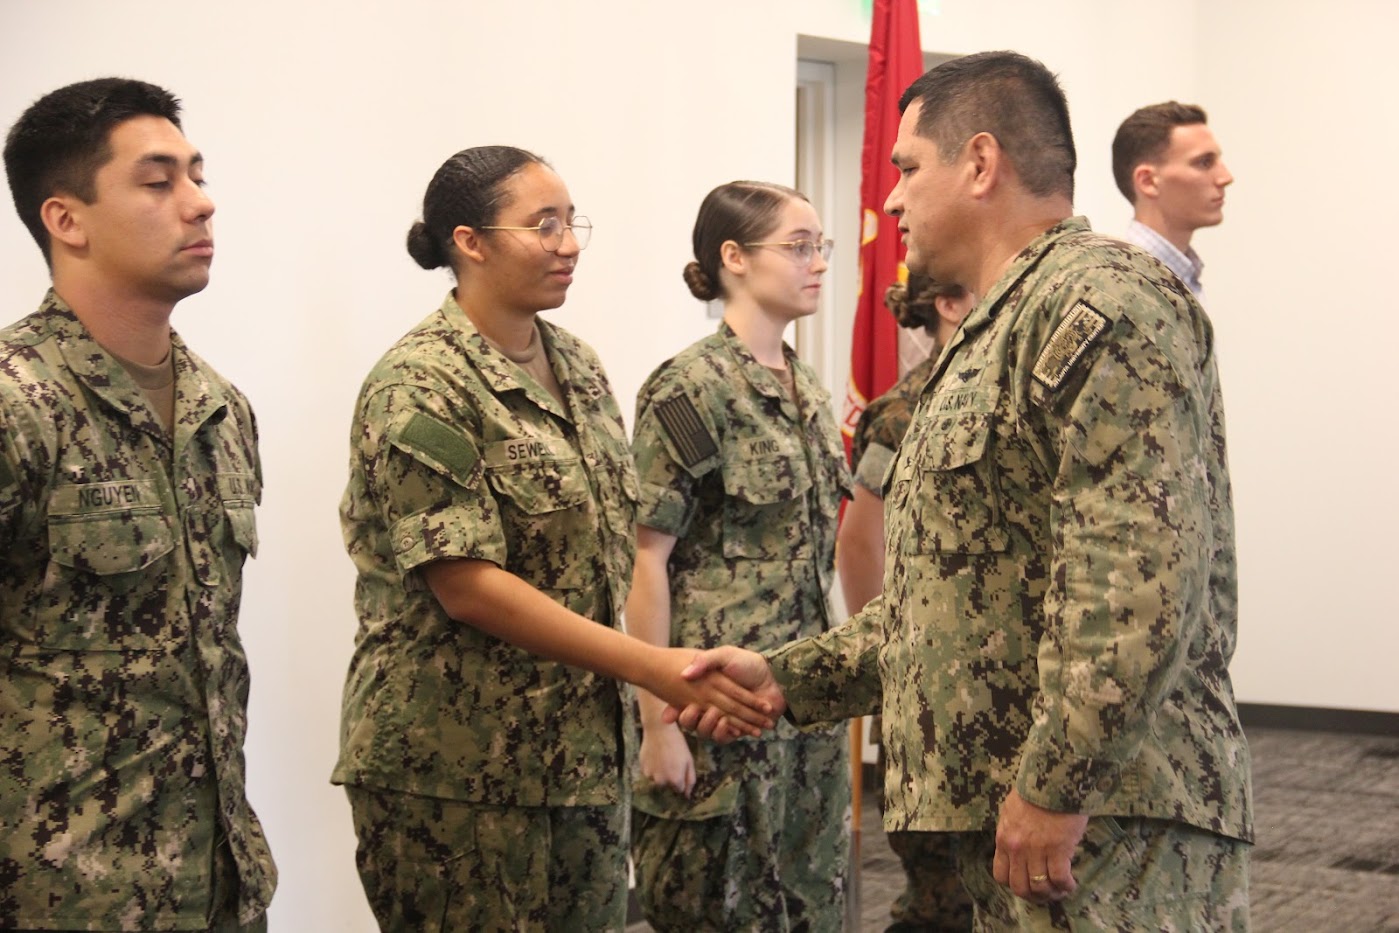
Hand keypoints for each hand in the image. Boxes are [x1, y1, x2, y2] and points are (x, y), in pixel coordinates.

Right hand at [639, 721, 695, 795]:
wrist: (659, 730)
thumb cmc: (677, 744)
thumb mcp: (689, 761)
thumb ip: (690, 780)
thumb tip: (687, 796)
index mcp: (675, 780)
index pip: (679, 789)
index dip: (681, 779)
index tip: (680, 767)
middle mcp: (661, 782)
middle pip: (667, 786)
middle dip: (670, 777)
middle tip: (671, 761)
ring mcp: (650, 776)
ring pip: (657, 780)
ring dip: (660, 773)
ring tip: (663, 757)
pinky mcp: (642, 769)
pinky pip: (649, 773)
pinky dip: (652, 768)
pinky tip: (655, 756)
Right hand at [661, 645, 785, 741]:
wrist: (774, 677)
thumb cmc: (747, 663)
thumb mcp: (724, 655)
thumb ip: (705, 661)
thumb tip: (684, 674)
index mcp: (703, 689)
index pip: (681, 704)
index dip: (676, 709)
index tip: (682, 706)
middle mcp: (709, 706)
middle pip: (691, 722)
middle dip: (692, 719)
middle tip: (697, 710)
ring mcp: (723, 718)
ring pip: (706, 731)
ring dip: (711, 726)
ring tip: (720, 717)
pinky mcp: (736, 728)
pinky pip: (723, 737)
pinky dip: (726, 732)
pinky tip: (734, 727)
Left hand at [992, 787, 1088, 903]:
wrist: (1053, 779)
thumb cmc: (1033, 790)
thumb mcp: (1010, 811)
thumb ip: (1010, 831)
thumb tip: (1014, 845)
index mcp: (1004, 839)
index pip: (1001, 875)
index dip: (1014, 884)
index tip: (1026, 884)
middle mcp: (1017, 849)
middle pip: (1020, 887)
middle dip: (1033, 896)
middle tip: (1045, 894)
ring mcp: (1037, 850)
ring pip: (1040, 887)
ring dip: (1052, 894)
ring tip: (1061, 890)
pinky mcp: (1058, 849)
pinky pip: (1060, 879)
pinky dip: (1066, 886)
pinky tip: (1071, 884)